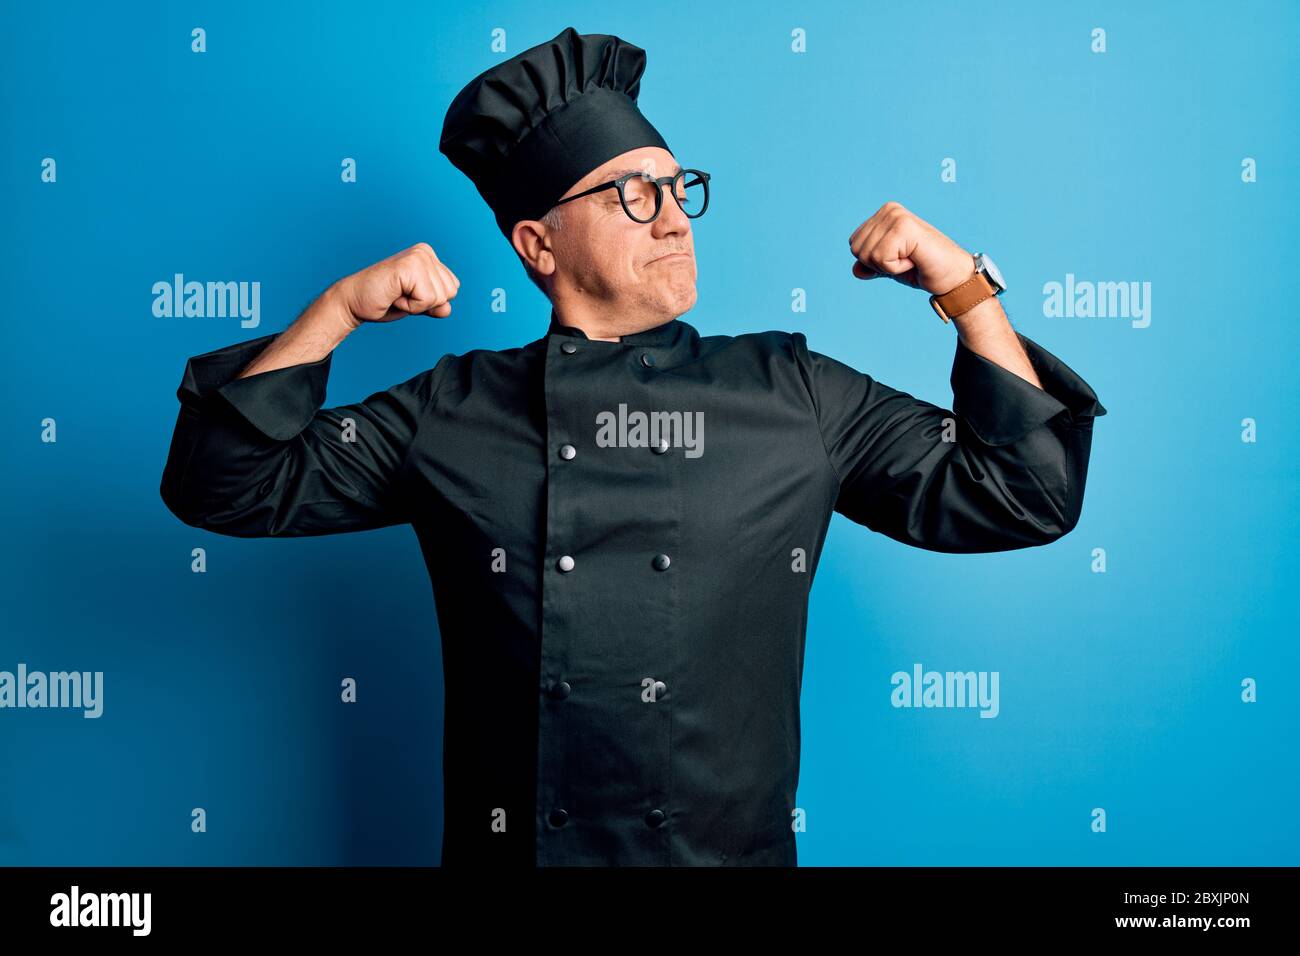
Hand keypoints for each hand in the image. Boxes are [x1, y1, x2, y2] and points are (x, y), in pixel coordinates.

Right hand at [335, 242, 460, 327]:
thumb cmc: (384, 301)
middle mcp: (425, 251)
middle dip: (426, 303)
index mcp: (429, 256)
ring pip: (441, 297)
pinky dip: (411, 306)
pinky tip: (394, 295)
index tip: (408, 294)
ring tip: (397, 294)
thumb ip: (437, 305)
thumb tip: (447, 309)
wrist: (354, 302)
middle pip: (450, 292)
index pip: (452, 289)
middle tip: (401, 295)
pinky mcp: (410, 266)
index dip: (431, 301)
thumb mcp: (419, 305)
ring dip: (417, 305)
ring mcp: (418, 256)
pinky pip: (427, 300)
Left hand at [848, 202, 973, 294]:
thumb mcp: (889, 267)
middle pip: (856, 250)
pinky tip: (914, 260)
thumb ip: (870, 266)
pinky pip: (881, 258)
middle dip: (878, 264)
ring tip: (911, 259)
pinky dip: (896, 268)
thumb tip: (855, 270)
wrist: (951, 276)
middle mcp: (889, 210)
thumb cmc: (922, 269)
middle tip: (906, 259)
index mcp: (883, 214)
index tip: (898, 258)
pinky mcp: (904, 227)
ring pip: (867, 255)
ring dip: (889, 266)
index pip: (854, 244)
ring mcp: (897, 216)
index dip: (873, 261)